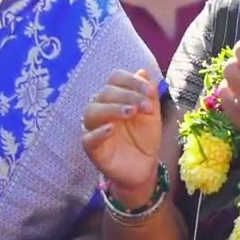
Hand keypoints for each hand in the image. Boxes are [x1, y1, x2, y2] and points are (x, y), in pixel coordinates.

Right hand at [82, 69, 161, 199]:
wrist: (144, 168)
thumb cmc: (145, 139)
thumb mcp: (152, 115)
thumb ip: (148, 95)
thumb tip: (143, 71)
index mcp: (115, 97)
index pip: (115, 79)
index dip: (131, 81)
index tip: (151, 91)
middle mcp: (101, 108)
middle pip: (105, 93)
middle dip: (127, 96)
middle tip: (145, 107)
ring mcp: (94, 128)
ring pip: (92, 111)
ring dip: (112, 109)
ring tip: (130, 113)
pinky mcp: (91, 148)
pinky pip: (88, 137)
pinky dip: (98, 132)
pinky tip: (112, 129)